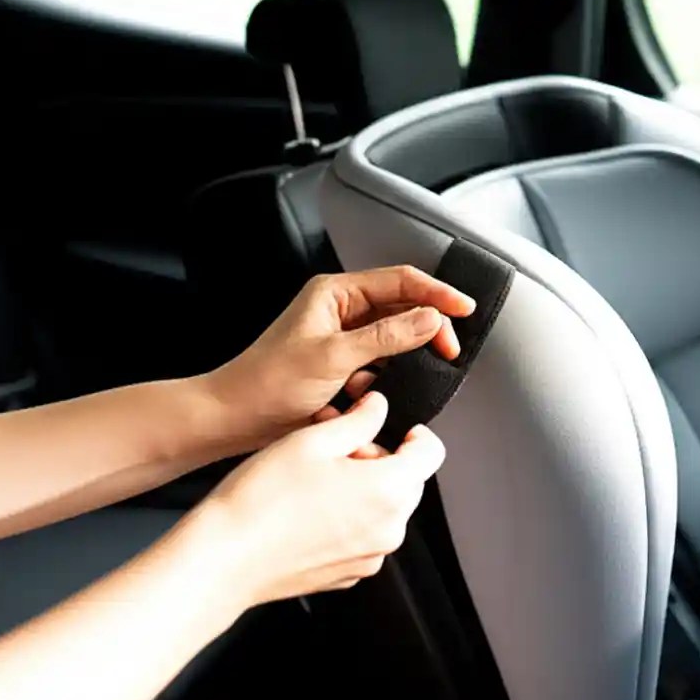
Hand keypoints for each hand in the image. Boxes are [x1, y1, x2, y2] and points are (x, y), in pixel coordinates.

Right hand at [198, 392, 444, 606]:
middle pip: (407, 481)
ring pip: (384, 508)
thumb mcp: (313, 439)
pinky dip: (347, 518)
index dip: (413, 432)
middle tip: (334, 448)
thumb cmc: (262, 500)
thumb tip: (379, 407)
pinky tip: (307, 509)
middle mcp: (390, 529)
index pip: (431, 452)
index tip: (390, 426)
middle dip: (379, 459)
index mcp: (390, 490)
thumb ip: (359, 419)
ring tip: (315, 477)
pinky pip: (363, 535)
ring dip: (362, 488)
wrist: (225, 558)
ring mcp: (370, 556)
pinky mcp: (349, 573)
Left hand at [204, 266, 474, 451]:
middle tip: (448, 351)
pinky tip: (377, 391)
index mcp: (335, 292)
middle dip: (428, 327)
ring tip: (415, 372)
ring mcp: (341, 337)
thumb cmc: (269, 382)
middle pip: (402, 307)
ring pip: (393, 337)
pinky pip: (380, 362)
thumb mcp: (334, 357)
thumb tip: (431, 319)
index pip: (400, 281)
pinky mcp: (342, 364)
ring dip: (406, 355)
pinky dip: (387, 376)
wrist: (235, 417)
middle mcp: (340, 309)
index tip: (465, 308)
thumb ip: (387, 337)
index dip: (437, 293)